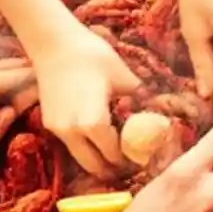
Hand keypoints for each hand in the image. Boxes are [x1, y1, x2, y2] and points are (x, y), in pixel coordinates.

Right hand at [32, 32, 141, 175]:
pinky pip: (70, 144)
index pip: (114, 155)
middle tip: (129, 164)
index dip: (130, 160)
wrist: (53, 42)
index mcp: (94, 123)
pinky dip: (85, 146)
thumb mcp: (125, 77)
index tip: (143, 159)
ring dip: (97, 159)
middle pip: (94, 166)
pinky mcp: (49, 123)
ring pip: (80, 158)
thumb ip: (142, 101)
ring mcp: (57, 129)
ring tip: (115, 152)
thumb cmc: (92, 56)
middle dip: (112, 169)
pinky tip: (98, 136)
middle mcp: (73, 132)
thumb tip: (163, 115)